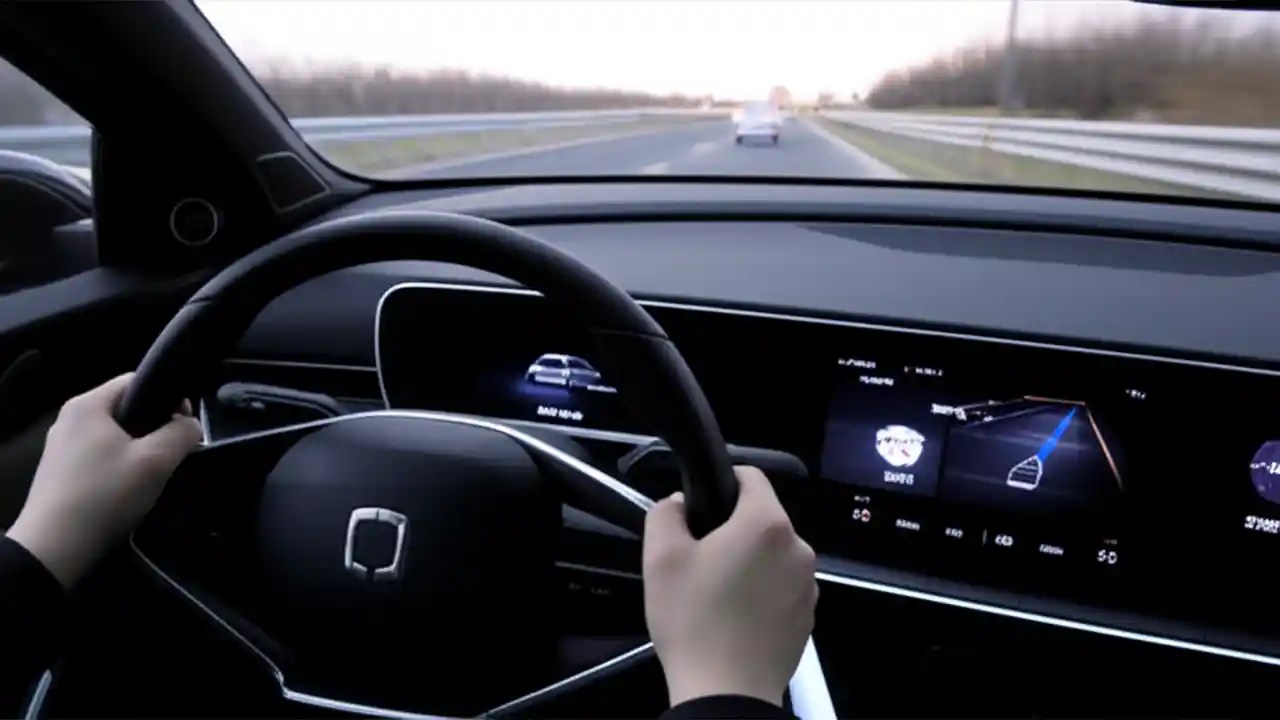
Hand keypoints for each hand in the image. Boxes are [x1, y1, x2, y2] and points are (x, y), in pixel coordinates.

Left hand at [6, 373, 201, 587]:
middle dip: (155, 427)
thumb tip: (192, 425)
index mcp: (87, 405)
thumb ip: (182, 434)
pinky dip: (120, 466)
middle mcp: (70, 419)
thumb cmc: (106, 494)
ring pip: (115, 436)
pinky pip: (101, 456)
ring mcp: (61, 447)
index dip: (168, 397)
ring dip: (139, 450)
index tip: (186, 426)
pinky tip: (130, 489)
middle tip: (175, 453)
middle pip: (126, 409)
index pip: (136, 381)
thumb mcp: (156, 461)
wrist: (56, 548)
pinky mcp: (61, 473)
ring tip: (155, 474)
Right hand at [643, 466, 817, 707]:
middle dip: (733, 529)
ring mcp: (809, 585)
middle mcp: (798, 548)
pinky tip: (736, 616)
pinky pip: (783, 587)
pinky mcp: (809, 616)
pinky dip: (763, 592)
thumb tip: (681, 504)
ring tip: (716, 592)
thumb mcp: (660, 557)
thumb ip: (667, 513)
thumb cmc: (692, 619)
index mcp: (766, 524)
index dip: (725, 480)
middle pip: (763, 519)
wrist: (725, 692)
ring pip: (774, 555)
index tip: (704, 504)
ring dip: (750, 562)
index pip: (752, 476)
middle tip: (699, 557)